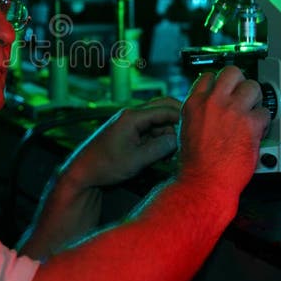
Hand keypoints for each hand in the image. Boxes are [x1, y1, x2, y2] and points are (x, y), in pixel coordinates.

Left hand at [61, 97, 180, 189]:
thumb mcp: (136, 160)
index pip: (165, 109)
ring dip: (170, 133)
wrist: (83, 172)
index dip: (182, 117)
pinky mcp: (130, 132)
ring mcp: (130, 123)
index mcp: (132, 117)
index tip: (197, 129)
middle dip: (178, 121)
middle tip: (191, 136)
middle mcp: (131, 115)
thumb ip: (160, 148)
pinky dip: (161, 139)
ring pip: (159, 121)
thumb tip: (179, 140)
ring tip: (177, 152)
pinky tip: (166, 154)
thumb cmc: (105, 166)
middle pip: (163, 109)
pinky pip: (151, 130)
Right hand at [178, 65, 269, 194]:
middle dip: (240, 83)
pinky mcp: (250, 124)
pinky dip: (265, 121)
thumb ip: (199, 113)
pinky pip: (266, 112)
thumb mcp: (186, 129)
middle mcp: (213, 102)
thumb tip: (210, 108)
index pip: (209, 76)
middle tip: (243, 96)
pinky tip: (259, 130)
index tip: (226, 90)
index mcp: (194, 103)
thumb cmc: (194, 164)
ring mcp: (232, 111)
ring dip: (255, 99)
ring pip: (253, 87)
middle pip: (232, 72)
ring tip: (253, 112)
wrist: (204, 181)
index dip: (220, 83)